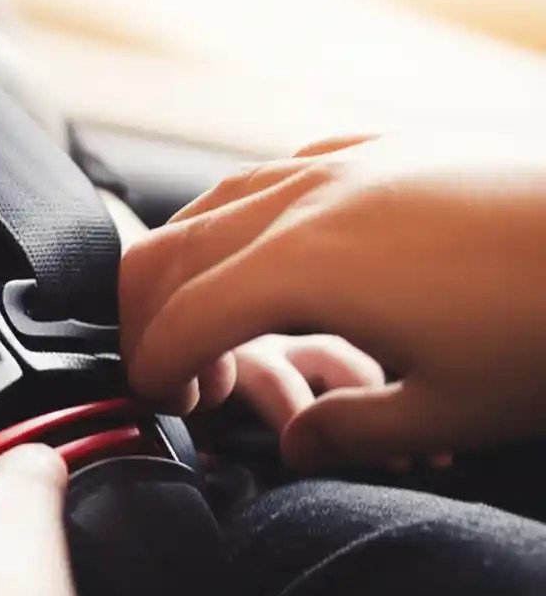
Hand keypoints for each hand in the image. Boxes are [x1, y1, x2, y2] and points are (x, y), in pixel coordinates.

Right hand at [120, 133, 545, 469]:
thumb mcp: (448, 410)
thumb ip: (349, 432)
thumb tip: (302, 443)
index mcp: (301, 265)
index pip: (183, 317)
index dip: (154, 366)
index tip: (160, 401)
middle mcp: (302, 202)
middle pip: (172, 248)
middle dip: (148, 314)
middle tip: (174, 370)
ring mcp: (339, 166)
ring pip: (214, 202)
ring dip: (188, 262)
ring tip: (207, 315)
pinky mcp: (377, 152)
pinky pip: (274, 175)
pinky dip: (242, 218)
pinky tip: (268, 249)